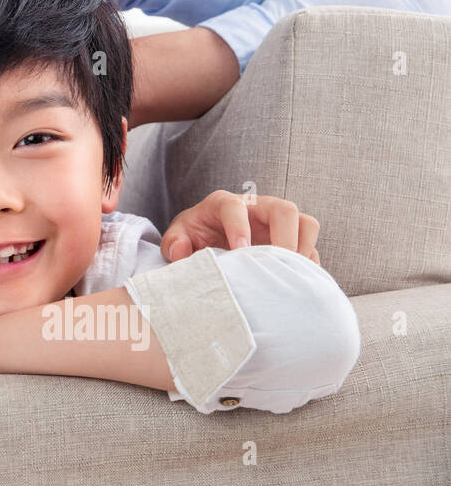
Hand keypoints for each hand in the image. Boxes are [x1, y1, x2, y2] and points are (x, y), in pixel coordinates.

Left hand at [160, 189, 319, 264]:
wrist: (207, 240)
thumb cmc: (194, 237)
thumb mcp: (178, 237)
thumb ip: (174, 243)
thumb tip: (181, 251)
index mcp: (224, 204)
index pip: (235, 208)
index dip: (239, 227)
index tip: (239, 251)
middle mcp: (257, 208)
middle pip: (284, 209)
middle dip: (284, 236)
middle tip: (276, 262)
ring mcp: (277, 223)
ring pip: (306, 223)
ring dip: (302, 247)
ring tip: (291, 272)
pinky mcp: (291, 240)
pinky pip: (311, 246)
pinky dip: (308, 263)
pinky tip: (297, 281)